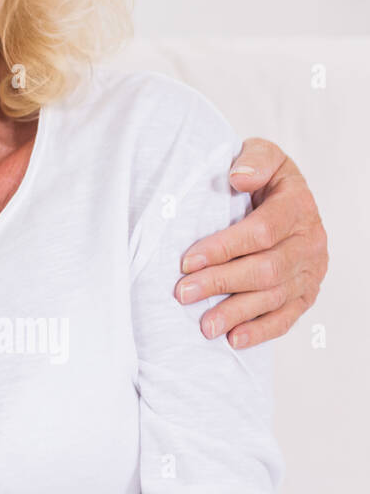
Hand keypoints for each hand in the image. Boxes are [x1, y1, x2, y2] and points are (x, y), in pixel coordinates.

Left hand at [175, 137, 327, 347]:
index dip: (223, 248)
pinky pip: (287, 316)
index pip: (261, 232)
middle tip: (182, 294)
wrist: (287, 194)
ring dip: (236, 312)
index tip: (187, 260)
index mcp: (298, 206)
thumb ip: (254, 160)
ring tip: (204, 325)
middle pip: (265, 269)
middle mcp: (310, 241)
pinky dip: (261, 330)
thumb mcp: (262, 154)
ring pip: (274, 296)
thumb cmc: (264, 175)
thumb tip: (239, 179)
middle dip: (220, 283)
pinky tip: (234, 339)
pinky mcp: (307, 293)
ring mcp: (311, 271)